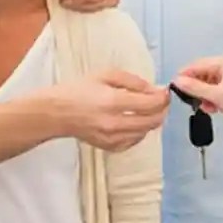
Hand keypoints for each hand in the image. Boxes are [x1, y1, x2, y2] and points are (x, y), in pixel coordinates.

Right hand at [46, 69, 168, 150]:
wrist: (57, 113)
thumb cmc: (80, 90)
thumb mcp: (106, 75)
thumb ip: (133, 81)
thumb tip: (155, 90)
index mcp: (112, 102)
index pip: (150, 104)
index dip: (163, 98)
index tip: (165, 91)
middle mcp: (114, 123)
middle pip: (152, 121)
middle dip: (162, 110)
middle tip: (162, 101)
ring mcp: (112, 138)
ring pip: (146, 132)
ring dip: (153, 120)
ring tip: (149, 109)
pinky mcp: (110, 147)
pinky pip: (135, 140)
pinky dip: (140, 131)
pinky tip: (135, 121)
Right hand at [171, 54, 222, 131]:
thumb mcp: (217, 97)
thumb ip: (195, 88)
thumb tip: (177, 81)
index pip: (197, 64)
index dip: (184, 76)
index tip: (175, 89)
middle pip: (205, 72)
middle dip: (197, 87)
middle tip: (193, 102)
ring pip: (213, 81)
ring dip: (206, 94)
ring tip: (206, 107)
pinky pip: (221, 87)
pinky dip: (216, 96)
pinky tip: (215, 107)